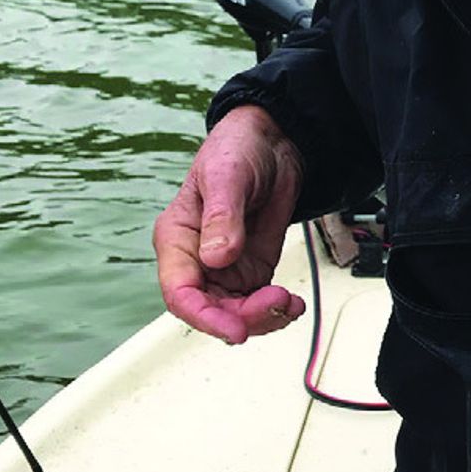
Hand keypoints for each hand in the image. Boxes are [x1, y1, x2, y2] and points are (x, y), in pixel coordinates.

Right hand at [153, 105, 306, 343]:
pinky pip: (258, 303)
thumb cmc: (237, 150)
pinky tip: (292, 303)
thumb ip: (222, 217)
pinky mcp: (252, 269)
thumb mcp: (228, 177)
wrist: (272, 142)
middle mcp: (197, 259)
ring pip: (236, 313)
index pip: (179, 291)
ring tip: (288, 303)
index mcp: (177, 238)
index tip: (234, 329)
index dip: (203, 317)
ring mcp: (225, 267)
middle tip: (275, 304)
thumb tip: (216, 258)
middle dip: (242, 318)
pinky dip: (276, 310)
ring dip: (262, 318)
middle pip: (210, 309)